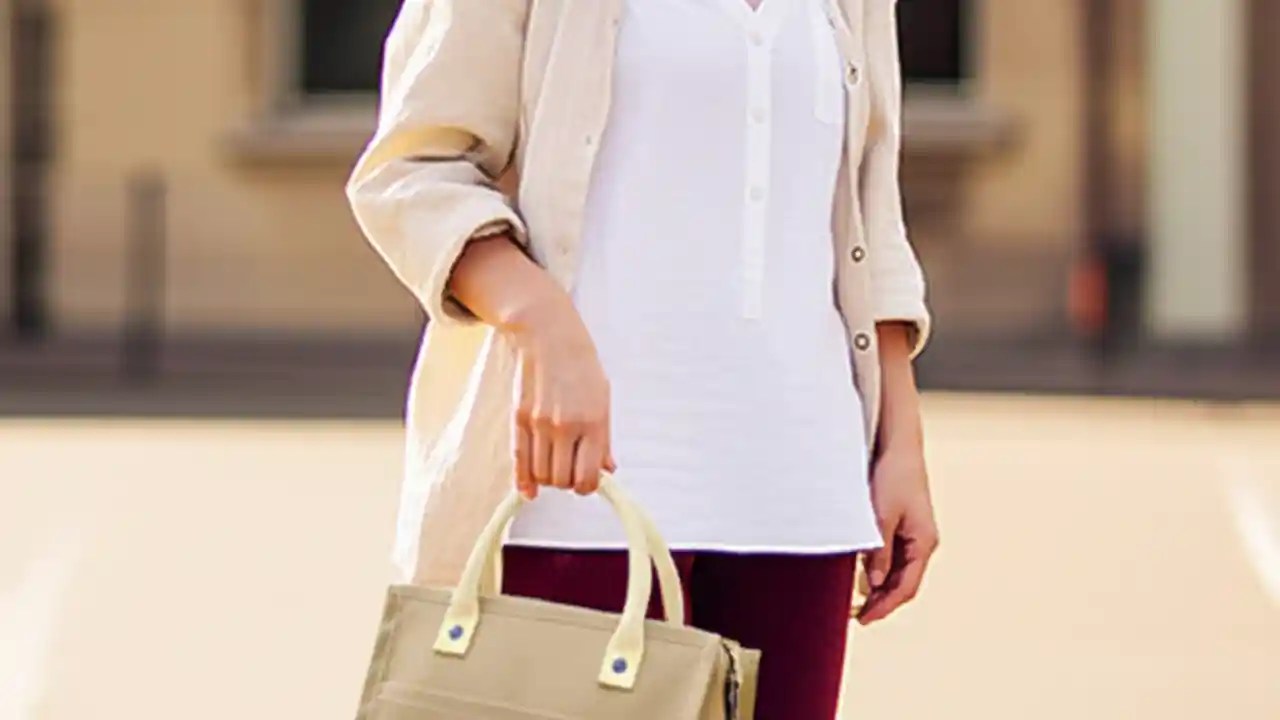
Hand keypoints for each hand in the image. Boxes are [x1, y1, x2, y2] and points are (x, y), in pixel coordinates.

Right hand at [506, 295, 613, 499]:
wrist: (550, 338)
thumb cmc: (581, 367)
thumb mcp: (602, 400)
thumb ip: (604, 439)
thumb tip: (607, 470)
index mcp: (593, 422)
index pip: (587, 476)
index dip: (587, 486)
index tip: (588, 482)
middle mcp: (565, 426)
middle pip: (562, 479)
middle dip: (567, 482)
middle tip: (571, 471)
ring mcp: (540, 423)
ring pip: (541, 474)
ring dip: (548, 479)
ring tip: (554, 466)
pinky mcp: (519, 419)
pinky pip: (519, 459)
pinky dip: (524, 480)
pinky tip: (529, 490)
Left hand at [857, 445, 938, 623]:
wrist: (898, 447)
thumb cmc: (893, 477)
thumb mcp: (881, 518)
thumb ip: (879, 553)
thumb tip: (875, 584)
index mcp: (924, 543)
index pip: (906, 586)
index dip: (885, 606)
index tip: (865, 619)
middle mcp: (924, 542)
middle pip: (905, 582)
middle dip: (883, 601)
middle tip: (859, 615)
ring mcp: (915, 534)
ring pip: (900, 571)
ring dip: (881, 587)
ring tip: (859, 600)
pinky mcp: (905, 526)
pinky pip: (895, 557)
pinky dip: (881, 570)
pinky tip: (864, 575)